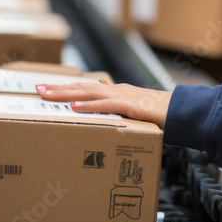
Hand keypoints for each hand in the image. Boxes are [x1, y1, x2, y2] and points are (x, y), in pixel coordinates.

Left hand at [35, 81, 172, 130]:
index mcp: (117, 94)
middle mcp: (118, 91)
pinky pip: (107, 106)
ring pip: (90, 92)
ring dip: (67, 93)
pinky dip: (90, 106)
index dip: (67, 89)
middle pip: (83, 87)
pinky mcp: (132, 106)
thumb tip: (108, 133)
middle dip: (59, 88)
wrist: (185, 112)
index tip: (48, 90)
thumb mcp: (136, 119)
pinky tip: (74, 107)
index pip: (87, 89)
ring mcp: (124, 96)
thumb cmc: (162, 118)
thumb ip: (121, 122)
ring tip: (48, 94)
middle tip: (37, 88)